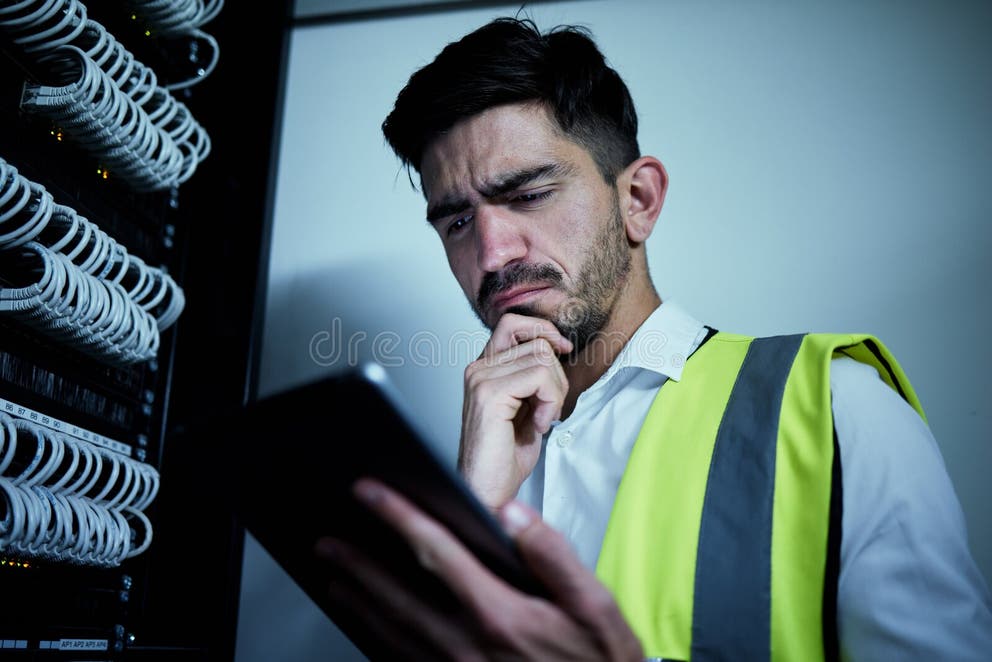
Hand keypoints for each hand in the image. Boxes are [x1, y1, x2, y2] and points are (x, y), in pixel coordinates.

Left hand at [314, 478, 643, 660]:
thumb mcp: (596, 607)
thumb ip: (553, 556)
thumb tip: (510, 513)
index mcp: (499, 613)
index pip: (436, 551)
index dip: (398, 516)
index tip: (368, 491)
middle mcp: (466, 643)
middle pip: (397, 593)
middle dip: (358, 562)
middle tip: (326, 539)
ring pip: (392, 630)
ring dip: (359, 600)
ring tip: (334, 576)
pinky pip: (403, 660)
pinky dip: (375, 639)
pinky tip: (365, 624)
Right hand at [459, 313, 572, 509]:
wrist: (487, 491)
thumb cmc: (505, 457)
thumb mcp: (526, 407)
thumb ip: (535, 377)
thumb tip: (558, 350)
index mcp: (484, 367)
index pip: (515, 323)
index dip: (544, 331)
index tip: (563, 352)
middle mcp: (478, 368)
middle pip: (537, 342)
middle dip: (557, 377)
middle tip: (549, 410)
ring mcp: (480, 378)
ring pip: (542, 358)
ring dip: (555, 392)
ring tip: (542, 419)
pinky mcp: (489, 394)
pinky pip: (540, 376)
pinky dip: (550, 401)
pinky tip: (538, 424)